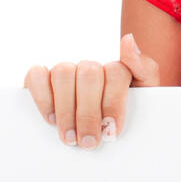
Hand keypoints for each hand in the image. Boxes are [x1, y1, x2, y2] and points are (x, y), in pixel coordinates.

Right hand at [23, 32, 159, 147]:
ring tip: (71, 137)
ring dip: (66, 109)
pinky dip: (43, 97)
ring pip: (63, 73)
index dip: (113, 102)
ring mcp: (66, 71)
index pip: (116, 72)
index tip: (111, 131)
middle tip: (89, 141)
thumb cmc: (125, 114)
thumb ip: (144, 68)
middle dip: (89, 112)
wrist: (106, 134)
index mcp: (116, 69)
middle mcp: (90, 67)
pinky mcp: (41, 78)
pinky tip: (51, 119)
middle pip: (89, 75)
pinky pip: (36, 75)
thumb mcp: (144, 96)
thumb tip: (127, 40)